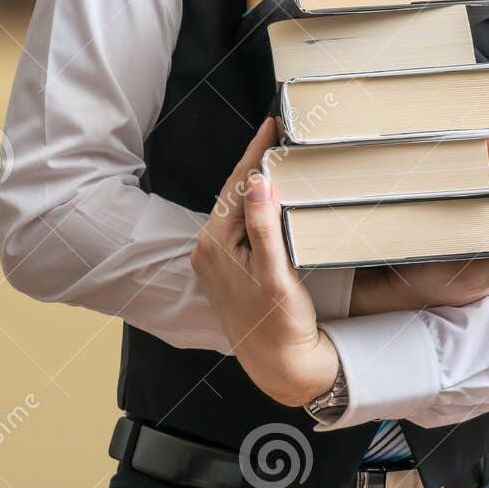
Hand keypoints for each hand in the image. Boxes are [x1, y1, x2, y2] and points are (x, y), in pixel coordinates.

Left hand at [191, 117, 339, 406]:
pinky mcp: (229, 268)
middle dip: (257, 161)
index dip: (256, 151)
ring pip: (238, 208)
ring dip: (257, 184)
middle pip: (235, 193)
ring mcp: (216, 259)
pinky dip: (257, 207)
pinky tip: (270, 198)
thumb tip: (258, 182)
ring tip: (278, 155)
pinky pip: (242, 225)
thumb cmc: (279, 324)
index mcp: (215, 243)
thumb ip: (263, 226)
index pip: (237, 185)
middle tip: (280, 132)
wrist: (279, 365)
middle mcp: (208, 248)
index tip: (272, 122)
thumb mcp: (275, 273)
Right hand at [348, 134, 488, 315]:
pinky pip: (467, 198)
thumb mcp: (474, 281)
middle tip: (475, 131)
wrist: (402, 296)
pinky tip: (450, 168)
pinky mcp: (460, 228)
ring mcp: (479, 230)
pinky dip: (461, 181)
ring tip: (464, 142)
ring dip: (476, 168)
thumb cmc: (438, 287)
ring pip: (483, 191)